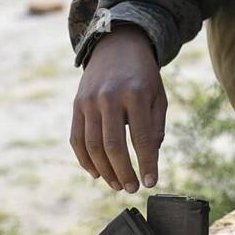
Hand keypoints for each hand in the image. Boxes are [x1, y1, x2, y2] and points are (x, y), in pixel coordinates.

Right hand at [70, 23, 165, 190]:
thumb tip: (151, 158)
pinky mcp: (76, 105)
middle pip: (113, 146)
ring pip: (92, 146)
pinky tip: (97, 173)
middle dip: (123, 172)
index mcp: (135, 95)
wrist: (117, 46)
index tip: (151, 182)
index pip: (142, 138)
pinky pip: (77, 139)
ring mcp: (89, 101)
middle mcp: (109, 98)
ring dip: (104, 171)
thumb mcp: (158, 96)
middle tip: (132, 188)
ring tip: (117, 184)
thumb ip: (155, 126)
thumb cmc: (143, 76)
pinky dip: (85, 160)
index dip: (147, 164)